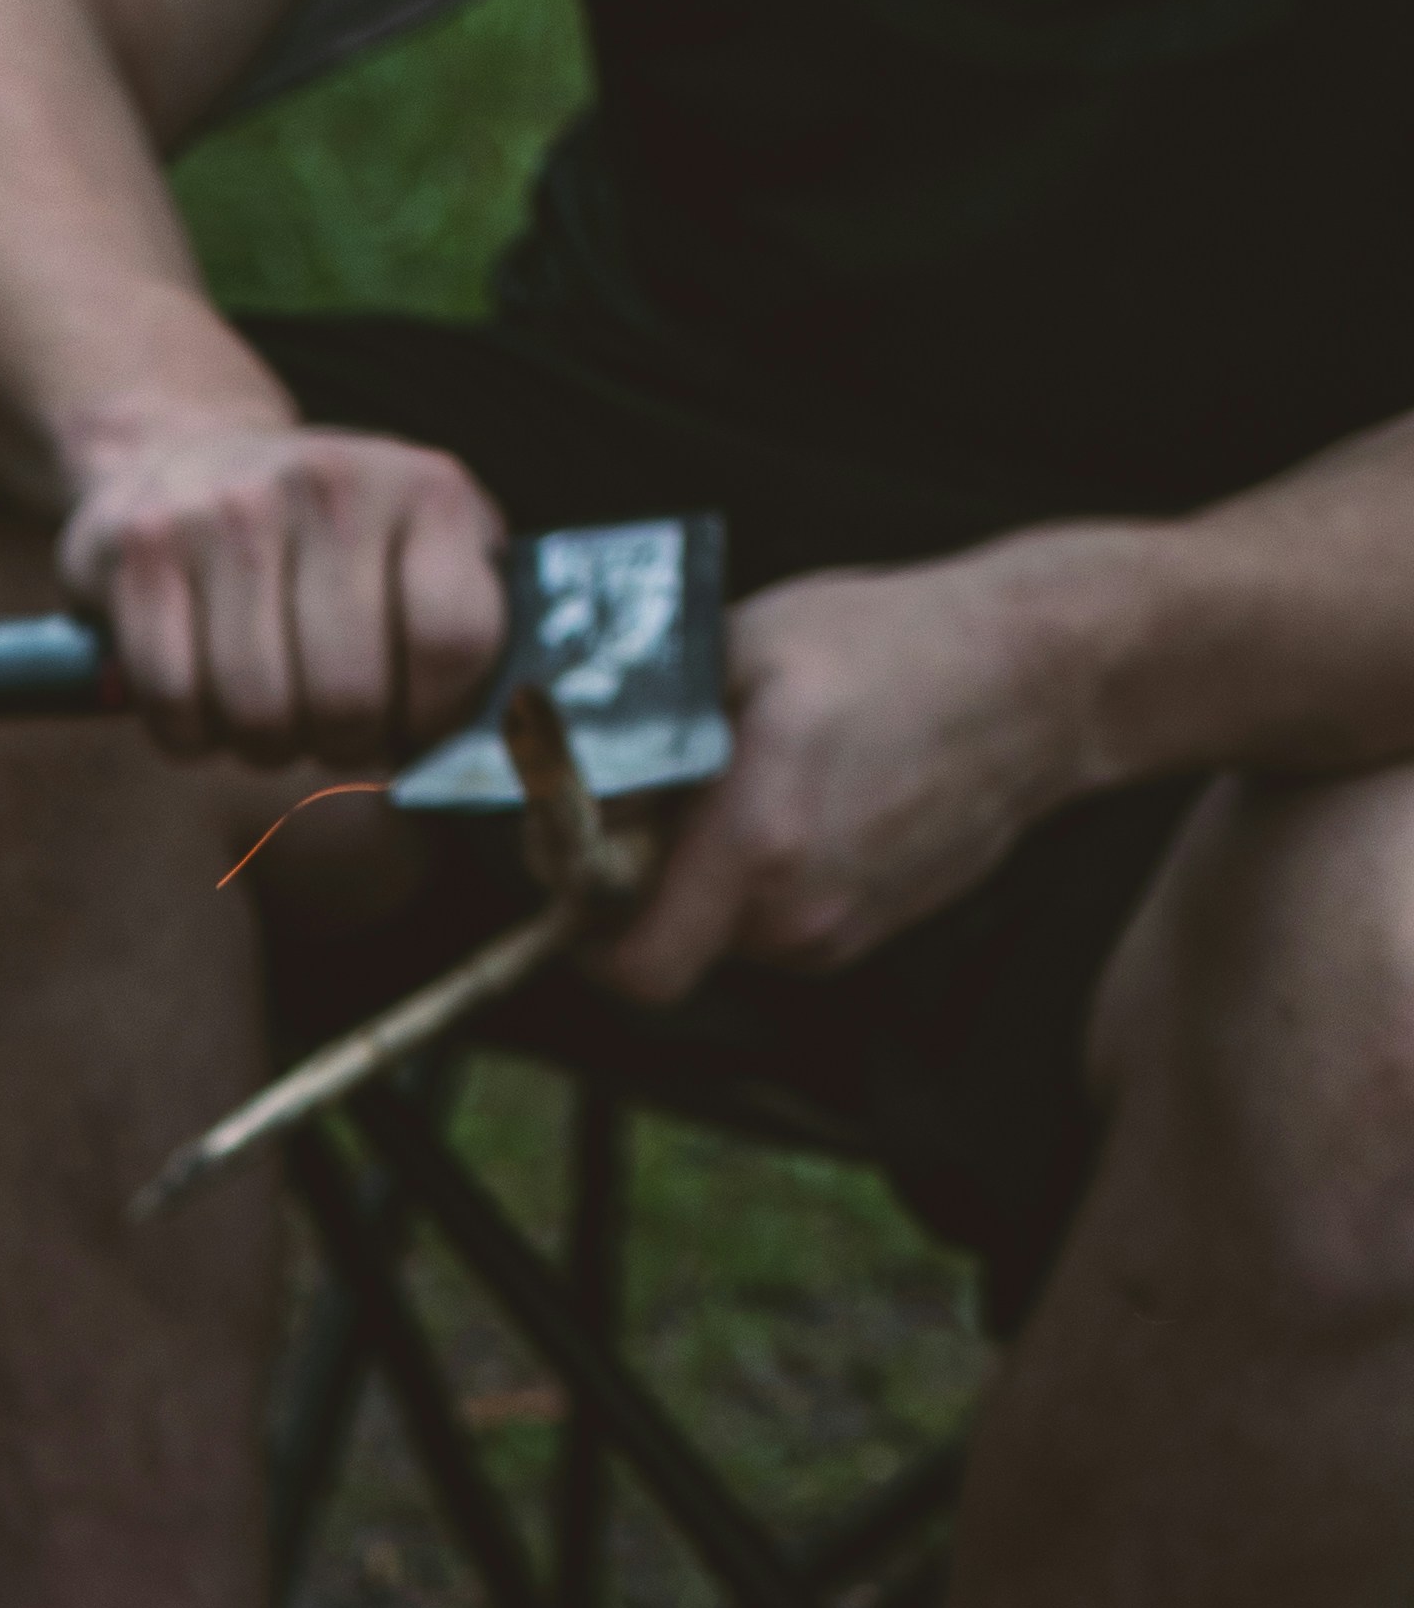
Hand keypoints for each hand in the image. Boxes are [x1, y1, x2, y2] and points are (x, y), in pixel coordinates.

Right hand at [54, 411, 513, 768]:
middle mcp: (330, 484)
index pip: (453, 642)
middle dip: (337, 744)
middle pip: (347, 699)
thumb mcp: (419, 546)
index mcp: (425, 487)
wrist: (182, 456)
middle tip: (328, 726)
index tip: (407, 724)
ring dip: (262, 745)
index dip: (429, 718)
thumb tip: (502, 743)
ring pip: (258, 714)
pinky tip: (204, 702)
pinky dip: (189, 735)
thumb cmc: (321, 541)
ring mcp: (228, 513)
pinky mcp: (142, 553)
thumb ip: (465, 625)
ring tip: (268, 712)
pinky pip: (176, 705)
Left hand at [599, 541, 1130, 1004]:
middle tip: (663, 808)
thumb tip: (567, 774)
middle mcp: (797, 910)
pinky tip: (810, 801)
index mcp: (760, 841)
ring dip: (710, 879)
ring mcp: (838, 932)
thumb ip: (646, 728)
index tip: (582, 867)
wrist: (1040, 677)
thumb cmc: (897, 643)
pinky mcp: (869, 934)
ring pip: (723, 937)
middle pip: (669, 948)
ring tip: (753, 783)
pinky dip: (766, 880)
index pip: (632, 964)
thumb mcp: (745, 648)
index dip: (588, 928)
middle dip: (646, 891)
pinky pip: (777, 926)